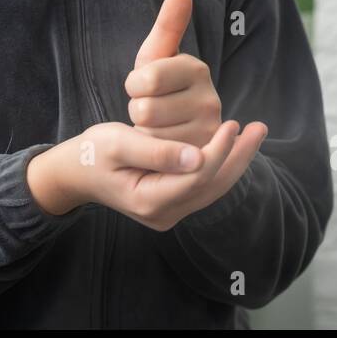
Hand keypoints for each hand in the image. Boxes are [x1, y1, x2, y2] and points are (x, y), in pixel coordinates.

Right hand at [49, 119, 266, 231]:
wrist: (75, 173)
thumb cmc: (92, 153)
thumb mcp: (118, 143)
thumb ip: (157, 150)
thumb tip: (198, 156)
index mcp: (150, 201)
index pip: (198, 177)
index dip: (219, 150)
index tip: (233, 123)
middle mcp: (164, 214)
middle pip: (213, 186)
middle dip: (238, 157)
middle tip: (260, 128)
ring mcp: (170, 212)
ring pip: (212, 187)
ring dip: (234, 160)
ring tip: (255, 133)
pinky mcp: (172, 203)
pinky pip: (204, 185)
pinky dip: (220, 164)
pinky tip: (233, 145)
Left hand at [125, 0, 226, 149]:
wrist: (172, 126)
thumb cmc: (158, 86)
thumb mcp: (155, 56)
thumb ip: (168, 25)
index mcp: (197, 68)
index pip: (146, 78)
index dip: (134, 85)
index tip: (143, 86)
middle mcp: (211, 98)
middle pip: (146, 110)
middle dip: (139, 110)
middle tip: (152, 108)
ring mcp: (209, 130)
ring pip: (151, 135)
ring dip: (145, 132)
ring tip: (158, 126)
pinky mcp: (201, 157)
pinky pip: (159, 157)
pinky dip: (154, 152)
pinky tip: (163, 143)